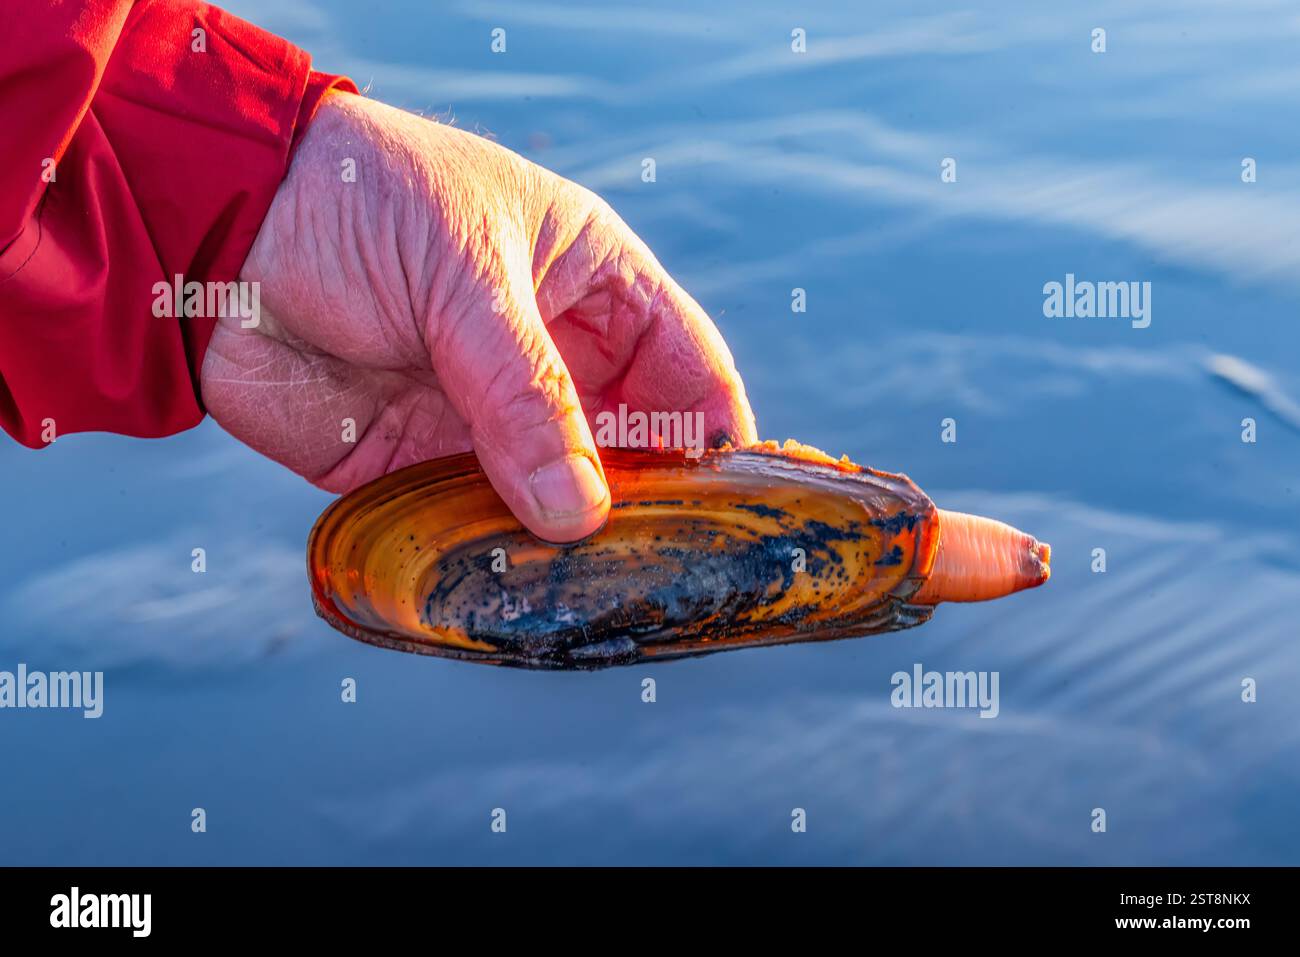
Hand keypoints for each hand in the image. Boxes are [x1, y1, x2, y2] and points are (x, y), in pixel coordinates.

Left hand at [200, 92, 755, 541]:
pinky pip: (478, 520)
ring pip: (558, 495)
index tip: (731, 505)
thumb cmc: (362, 202)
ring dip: (572, 542)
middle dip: (648, 504)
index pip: (686, 368)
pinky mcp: (421, 462)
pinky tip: (515, 585)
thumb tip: (580, 512)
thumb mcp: (467, 274)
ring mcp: (488, 415)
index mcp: (593, 286)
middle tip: (663, 568)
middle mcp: (553, 358)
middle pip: (631, 447)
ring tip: (595, 594)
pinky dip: (496, 554)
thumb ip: (526, 390)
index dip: (714, 434)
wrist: (220, 226)